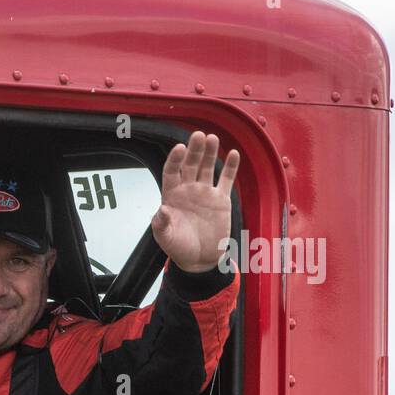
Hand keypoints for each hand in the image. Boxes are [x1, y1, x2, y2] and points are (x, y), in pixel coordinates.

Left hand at [152, 131, 239, 272]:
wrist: (199, 259)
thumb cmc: (179, 247)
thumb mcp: (166, 238)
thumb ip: (162, 224)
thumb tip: (161, 211)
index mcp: (172, 195)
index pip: (172, 172)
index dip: (175, 159)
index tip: (179, 148)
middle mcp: (188, 190)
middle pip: (190, 165)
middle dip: (194, 150)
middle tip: (198, 135)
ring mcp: (205, 193)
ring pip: (208, 167)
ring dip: (210, 153)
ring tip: (212, 138)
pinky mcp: (221, 199)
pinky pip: (226, 180)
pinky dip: (230, 167)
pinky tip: (233, 153)